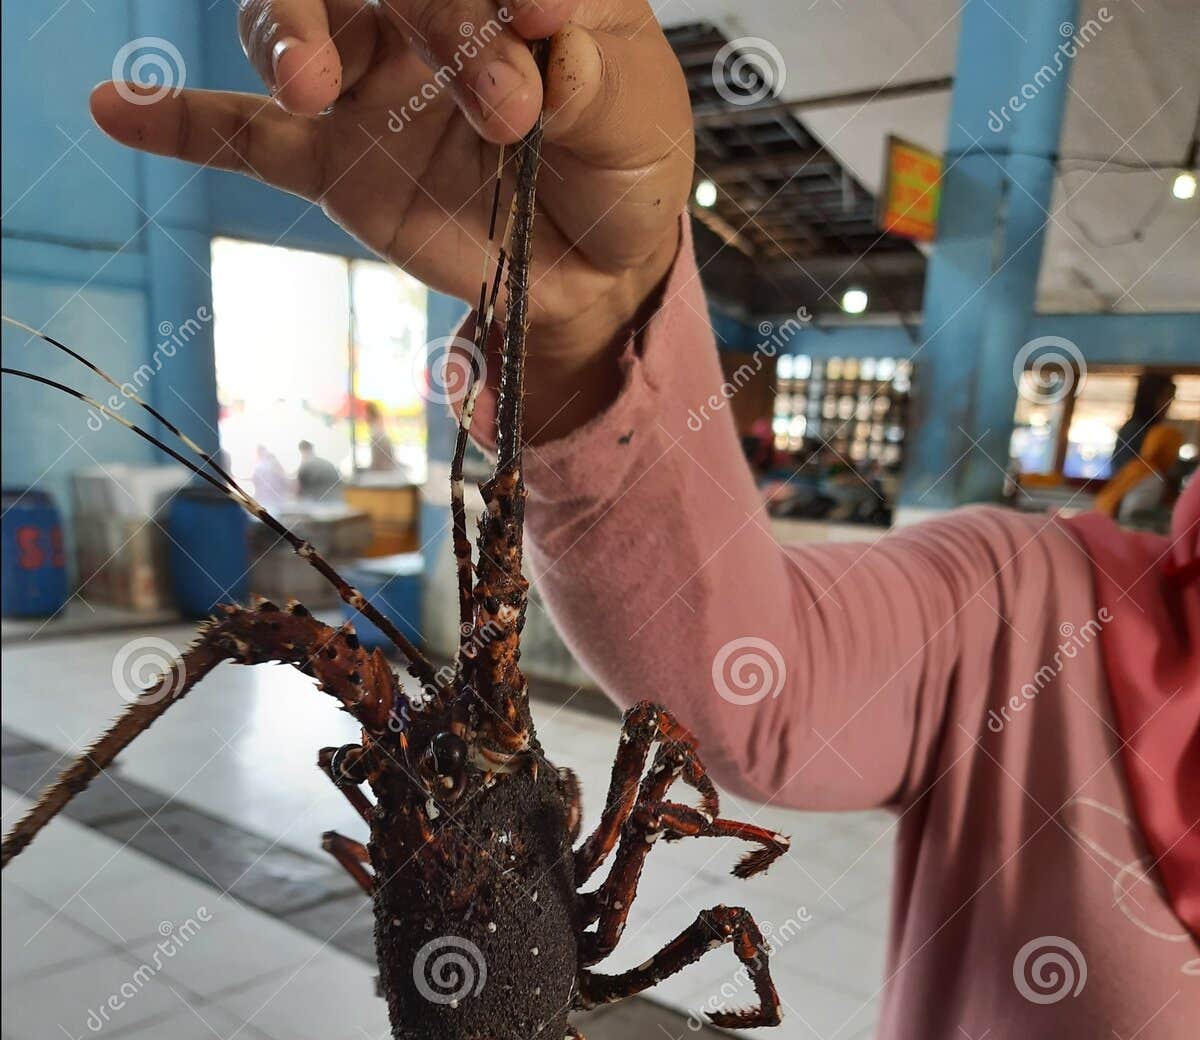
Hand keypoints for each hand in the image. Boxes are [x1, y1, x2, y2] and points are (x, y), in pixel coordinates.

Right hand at [90, 2, 693, 436]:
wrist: (594, 270)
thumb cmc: (620, 167)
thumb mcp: (635, 115)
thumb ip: (591, 70)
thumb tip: (547, 21)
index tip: (544, 22)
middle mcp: (416, 7)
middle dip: (431, 17)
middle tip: (502, 106)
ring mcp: (361, 77)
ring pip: (289, 23)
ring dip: (289, 37)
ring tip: (310, 85)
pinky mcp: (329, 158)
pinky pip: (238, 131)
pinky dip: (175, 121)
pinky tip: (114, 106)